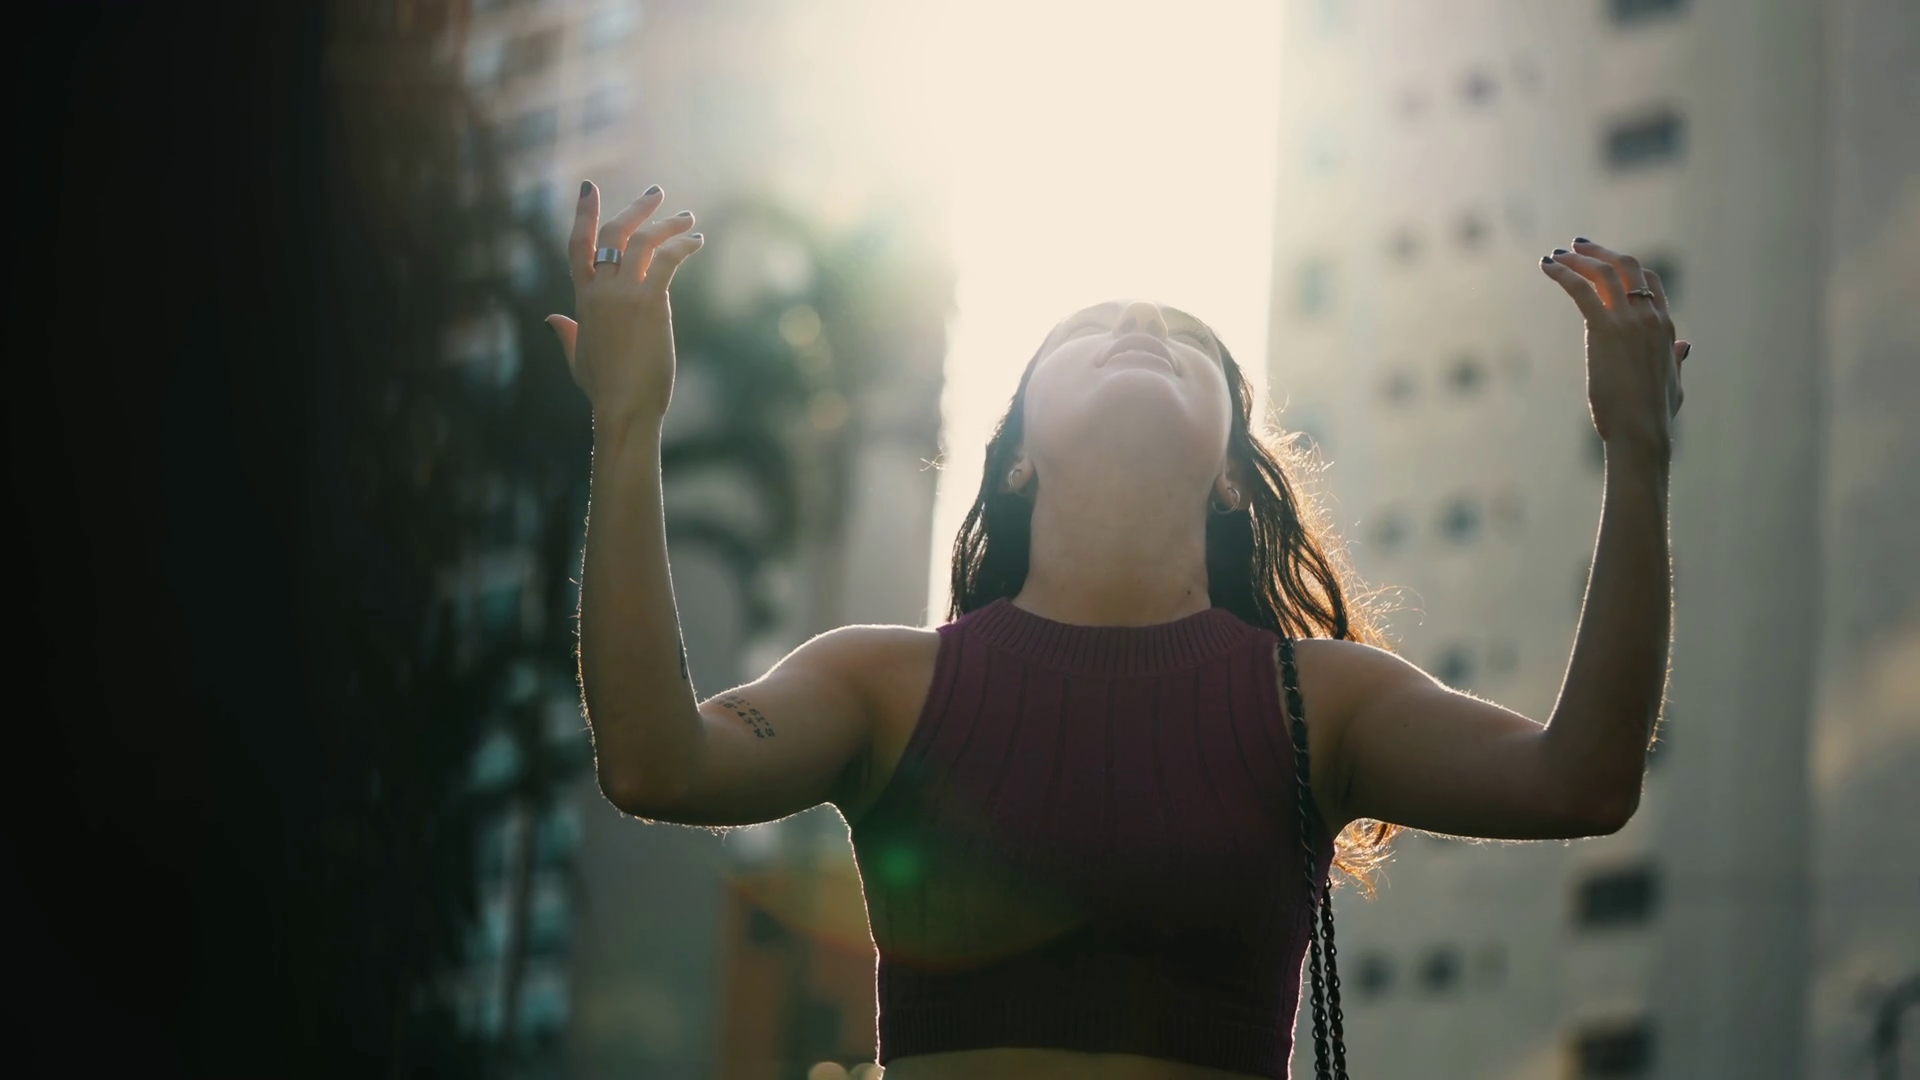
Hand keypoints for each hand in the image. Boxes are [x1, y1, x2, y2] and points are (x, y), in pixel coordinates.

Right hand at [546, 181, 704, 430]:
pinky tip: (697, 241)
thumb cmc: (604, 389)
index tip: (589, 188)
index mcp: (582, 300)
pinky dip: (683, 245)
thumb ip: (566, 333)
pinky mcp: (650, 301)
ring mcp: (624, 294)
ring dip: (667, 224)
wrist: (623, 406)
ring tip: (687, 217)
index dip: (583, 214)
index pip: (578, 246)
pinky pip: (666, 260)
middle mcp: (600, 290)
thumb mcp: (578, 358)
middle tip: (656, 193)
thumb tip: (553, 318)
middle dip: (636, 208)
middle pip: (614, 233)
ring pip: (643, 241)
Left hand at [1540, 238, 1688, 458]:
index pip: (1650, 283)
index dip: (1627, 267)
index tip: (1606, 261)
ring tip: (1558, 255)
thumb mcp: (1673, 383)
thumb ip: (1676, 360)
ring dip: (1579, 258)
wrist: (1642, 429)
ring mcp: (1629, 321)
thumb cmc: (1654, 414)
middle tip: (1577, 246)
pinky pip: (1582, 290)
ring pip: (1604, 272)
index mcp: (1666, 328)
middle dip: (1602, 253)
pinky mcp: (1604, 329)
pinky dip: (1564, 273)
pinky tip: (1548, 267)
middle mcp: (1650, 317)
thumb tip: (1685, 346)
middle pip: (1628, 267)